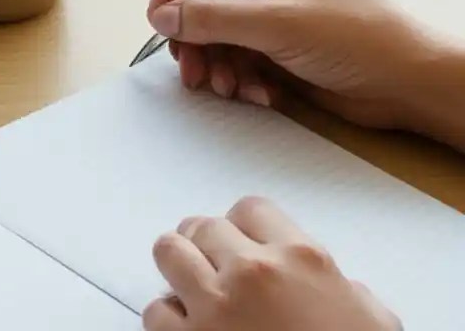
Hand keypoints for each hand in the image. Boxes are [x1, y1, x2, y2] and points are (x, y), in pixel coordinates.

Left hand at [144, 196, 400, 330]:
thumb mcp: (372, 320)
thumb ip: (346, 289)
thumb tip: (339, 287)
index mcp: (301, 259)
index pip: (250, 210)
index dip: (243, 227)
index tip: (242, 242)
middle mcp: (253, 271)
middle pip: (203, 226)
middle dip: (205, 244)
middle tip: (213, 265)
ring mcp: (215, 305)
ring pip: (169, 251)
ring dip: (178, 268)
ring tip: (191, 287)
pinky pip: (156, 309)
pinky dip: (168, 318)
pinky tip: (188, 328)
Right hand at [146, 0, 464, 149]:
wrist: (407, 87)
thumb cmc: (359, 38)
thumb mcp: (280, 24)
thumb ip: (213, 18)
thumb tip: (159, 16)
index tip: (163, 10)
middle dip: (189, 26)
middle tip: (187, 62)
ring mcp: (266, 4)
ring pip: (206, 22)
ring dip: (207, 57)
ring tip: (222, 85)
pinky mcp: (268, 40)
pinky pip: (226, 50)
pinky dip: (230, 72)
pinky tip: (252, 91)